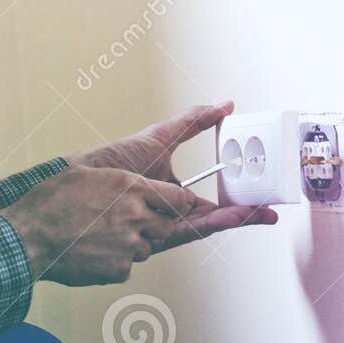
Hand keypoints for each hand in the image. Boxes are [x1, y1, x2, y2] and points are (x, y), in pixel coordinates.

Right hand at [0, 166, 200, 285]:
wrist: (28, 237)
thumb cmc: (50, 203)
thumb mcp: (85, 174)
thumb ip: (119, 180)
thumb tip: (136, 185)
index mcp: (130, 187)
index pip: (177, 197)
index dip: (180, 203)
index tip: (182, 206)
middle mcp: (135, 216)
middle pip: (167, 226)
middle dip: (155, 226)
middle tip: (131, 224)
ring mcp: (128, 246)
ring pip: (147, 248)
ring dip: (132, 244)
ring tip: (101, 238)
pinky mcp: (119, 270)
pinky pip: (128, 266)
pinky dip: (115, 262)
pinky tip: (93, 253)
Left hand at [69, 100, 277, 246]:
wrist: (76, 181)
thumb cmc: (109, 163)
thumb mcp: (157, 138)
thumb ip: (192, 123)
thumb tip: (225, 104)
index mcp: (173, 200)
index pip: (211, 208)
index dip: (239, 210)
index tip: (264, 209)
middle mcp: (168, 218)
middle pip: (211, 221)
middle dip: (241, 217)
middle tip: (267, 213)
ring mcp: (157, 229)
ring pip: (199, 228)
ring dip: (228, 221)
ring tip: (252, 213)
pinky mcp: (144, 238)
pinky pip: (178, 234)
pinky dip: (203, 225)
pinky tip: (223, 218)